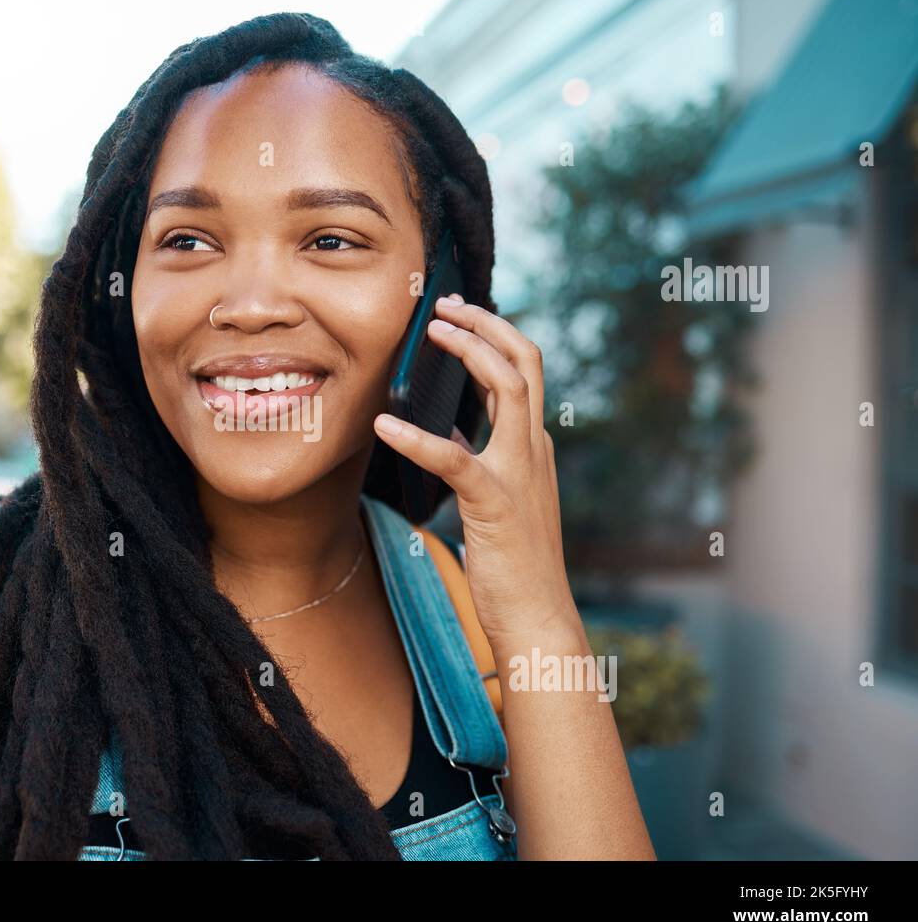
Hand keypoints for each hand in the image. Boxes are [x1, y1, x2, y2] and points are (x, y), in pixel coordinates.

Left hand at [373, 294, 578, 644]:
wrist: (538, 617)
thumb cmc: (513, 563)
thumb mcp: (496, 500)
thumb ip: (478, 460)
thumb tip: (448, 432)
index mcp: (532, 447)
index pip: (522, 373)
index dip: (491, 337)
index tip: (458, 316)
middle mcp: (534, 449)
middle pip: (524, 362)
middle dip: (486, 324)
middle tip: (445, 305)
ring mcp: (520, 472)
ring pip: (508, 387)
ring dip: (470, 351)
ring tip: (433, 331)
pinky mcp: (495, 501)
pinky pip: (453, 457)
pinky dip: (416, 437)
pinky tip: (383, 425)